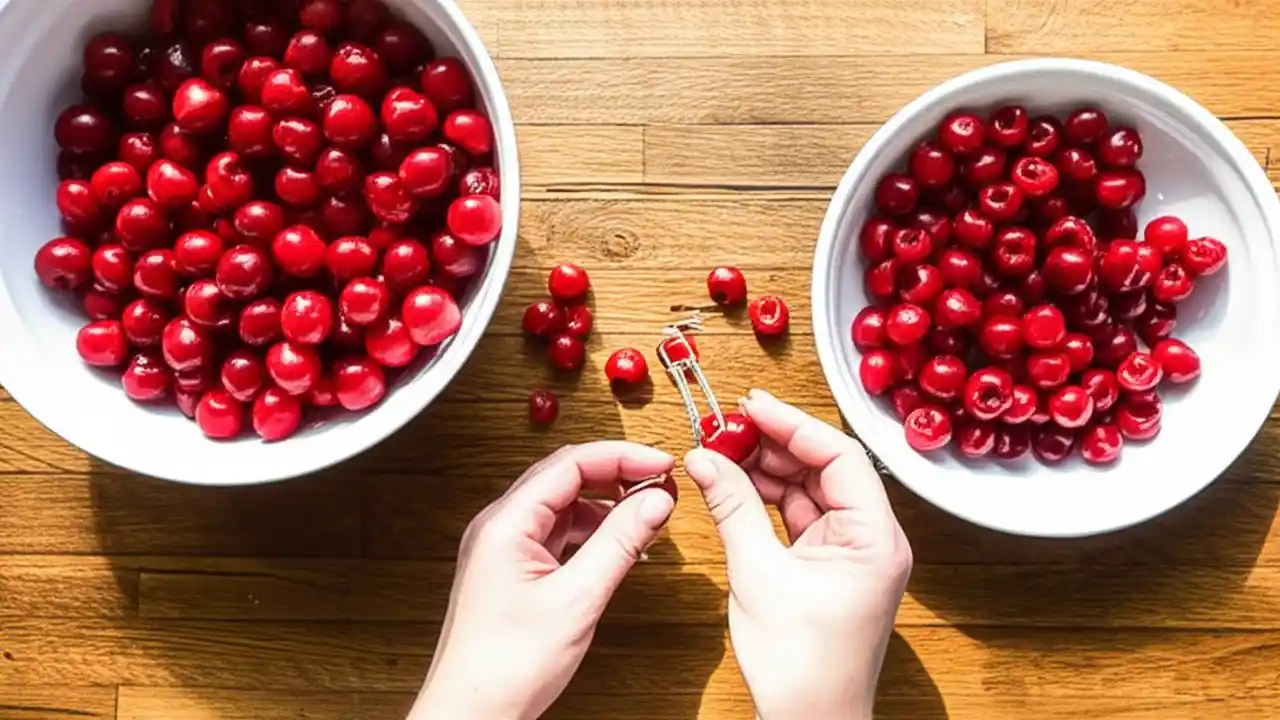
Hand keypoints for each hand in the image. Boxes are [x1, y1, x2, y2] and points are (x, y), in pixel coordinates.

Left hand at [410, 442, 677, 719]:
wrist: (471, 715)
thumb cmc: (504, 667)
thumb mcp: (577, 600)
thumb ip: (620, 544)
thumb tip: (655, 501)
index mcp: (505, 524)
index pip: (570, 463)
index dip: (622, 456)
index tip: (661, 463)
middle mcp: (500, 528)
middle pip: (566, 477)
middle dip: (617, 475)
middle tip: (661, 484)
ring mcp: (506, 549)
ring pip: (565, 505)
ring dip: (608, 505)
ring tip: (647, 516)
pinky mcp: (515, 570)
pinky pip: (559, 534)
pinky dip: (594, 533)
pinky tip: (620, 546)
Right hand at [683, 390, 912, 719]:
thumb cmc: (802, 668)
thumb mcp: (757, 575)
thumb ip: (732, 508)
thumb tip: (706, 460)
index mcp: (876, 538)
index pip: (840, 456)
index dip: (793, 424)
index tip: (751, 405)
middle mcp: (873, 540)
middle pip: (826, 467)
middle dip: (775, 444)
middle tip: (727, 427)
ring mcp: (853, 553)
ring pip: (811, 489)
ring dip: (768, 470)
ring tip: (722, 453)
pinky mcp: (832, 566)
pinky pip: (801, 516)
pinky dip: (768, 500)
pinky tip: (734, 486)